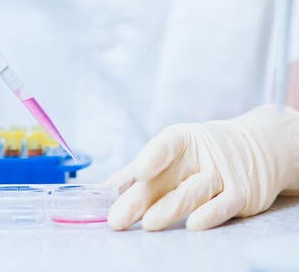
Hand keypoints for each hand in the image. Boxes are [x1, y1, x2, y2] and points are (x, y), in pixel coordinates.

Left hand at [106, 104, 298, 230]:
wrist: (258, 147)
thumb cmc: (203, 154)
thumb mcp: (174, 153)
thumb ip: (141, 173)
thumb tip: (105, 192)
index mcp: (182, 139)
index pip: (166, 144)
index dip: (152, 156)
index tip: (136, 172)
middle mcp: (203, 154)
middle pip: (168, 178)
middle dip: (140, 198)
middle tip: (117, 219)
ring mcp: (223, 173)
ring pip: (194, 191)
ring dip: (170, 208)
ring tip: (148, 223)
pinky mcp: (241, 194)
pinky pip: (223, 205)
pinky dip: (209, 215)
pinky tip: (193, 225)